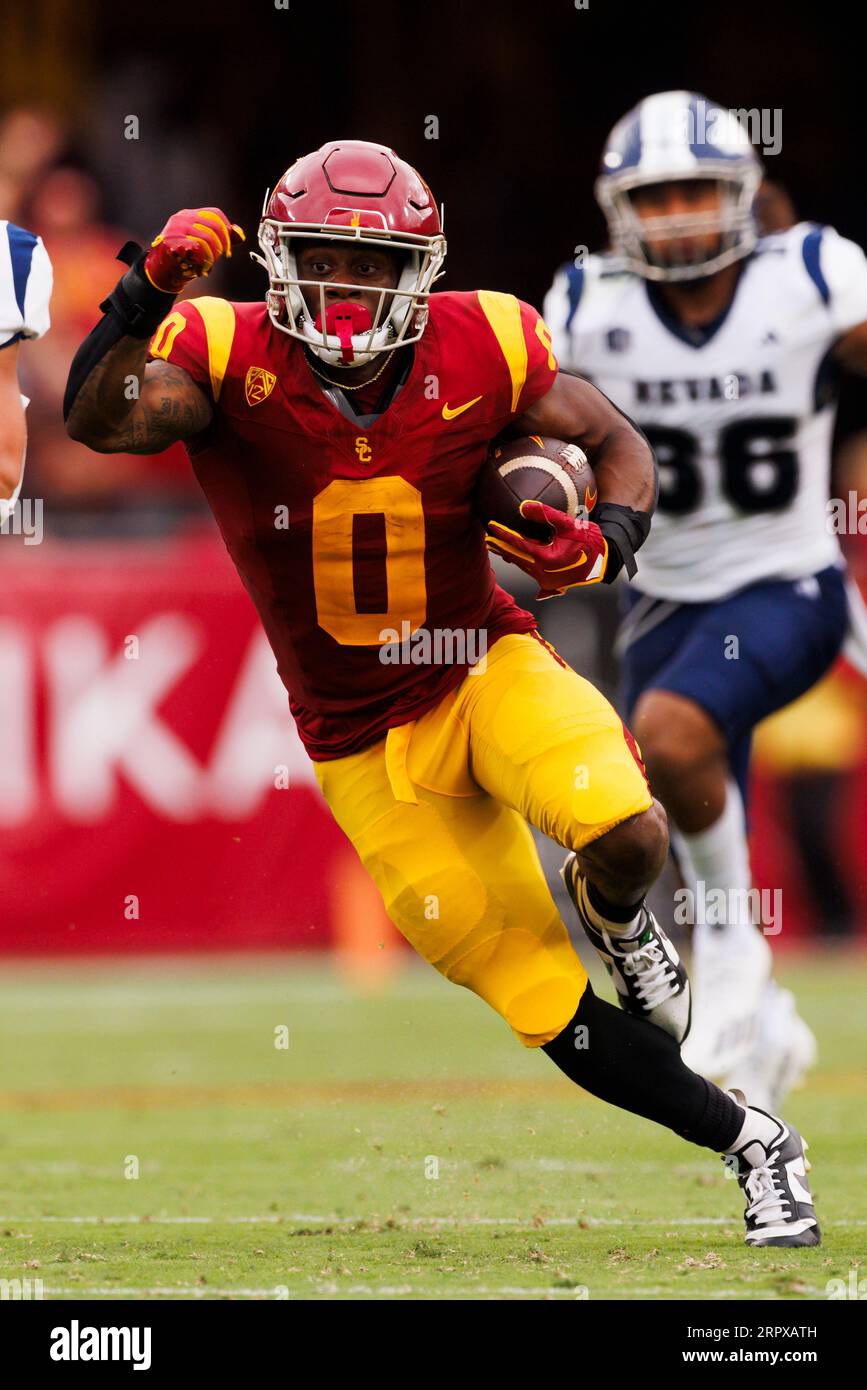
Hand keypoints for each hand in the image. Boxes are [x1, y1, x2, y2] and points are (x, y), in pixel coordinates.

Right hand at [144, 208, 244, 292]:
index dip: (227, 229)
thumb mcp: (204, 245)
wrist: (161, 272)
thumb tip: (240, 235)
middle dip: (222, 245)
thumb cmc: (184, 259)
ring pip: (207, 239)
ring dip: (212, 256)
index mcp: (189, 215)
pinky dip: (203, 262)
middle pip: (214, 226)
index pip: (214, 214)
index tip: (229, 246)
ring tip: (207, 265)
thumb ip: (221, 238)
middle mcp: (181, 219)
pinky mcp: (172, 243)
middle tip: (222, 256)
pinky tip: (198, 268)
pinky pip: (197, 249)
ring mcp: (176, 230)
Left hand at [485, 498, 608, 597]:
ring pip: (522, 566)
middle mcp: (542, 573)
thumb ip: (546, 514)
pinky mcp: (551, 585)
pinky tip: (517, 563)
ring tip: (498, 548)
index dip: (503, 534)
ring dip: (510, 556)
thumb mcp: (568, 524)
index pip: (517, 544)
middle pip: (515, 558)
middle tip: (487, 540)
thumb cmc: (588, 542)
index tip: (491, 526)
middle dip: (500, 548)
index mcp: (545, 558)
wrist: (604, 562)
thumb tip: (523, 506)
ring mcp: (546, 581)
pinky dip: (523, 565)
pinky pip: (532, 574)